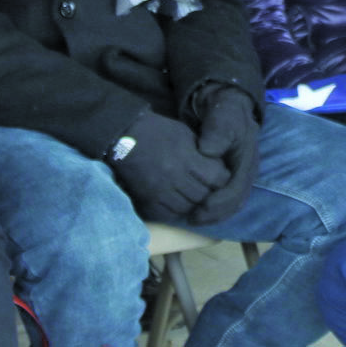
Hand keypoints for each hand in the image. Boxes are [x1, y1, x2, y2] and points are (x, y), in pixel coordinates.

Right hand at [109, 111, 229, 221]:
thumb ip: (202, 153)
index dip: (221, 178)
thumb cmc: (158, 131)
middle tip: (207, 188)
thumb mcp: (185, 134)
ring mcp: (159, 190)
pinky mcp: (147, 200)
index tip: (219, 176)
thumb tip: (219, 168)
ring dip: (193, 204)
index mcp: (186, 157)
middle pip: (203, 195)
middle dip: (209, 193)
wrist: (124, 136)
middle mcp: (174, 176)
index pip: (216, 177)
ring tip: (192, 195)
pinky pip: (168, 215)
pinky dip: (176, 211)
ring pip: (187, 208)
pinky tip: (177, 202)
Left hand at [189, 89, 258, 224]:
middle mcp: (247, 172)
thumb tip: (207, 151)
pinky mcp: (232, 177)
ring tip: (193, 218)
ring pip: (231, 204)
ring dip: (214, 215)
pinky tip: (196, 210)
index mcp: (248, 161)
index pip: (236, 190)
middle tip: (193, 219)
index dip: (219, 202)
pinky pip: (226, 200)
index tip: (200, 208)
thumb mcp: (223, 116)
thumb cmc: (225, 112)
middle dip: (215, 214)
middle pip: (235, 202)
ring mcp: (241, 176)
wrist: (227, 105)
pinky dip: (213, 208)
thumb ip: (218, 132)